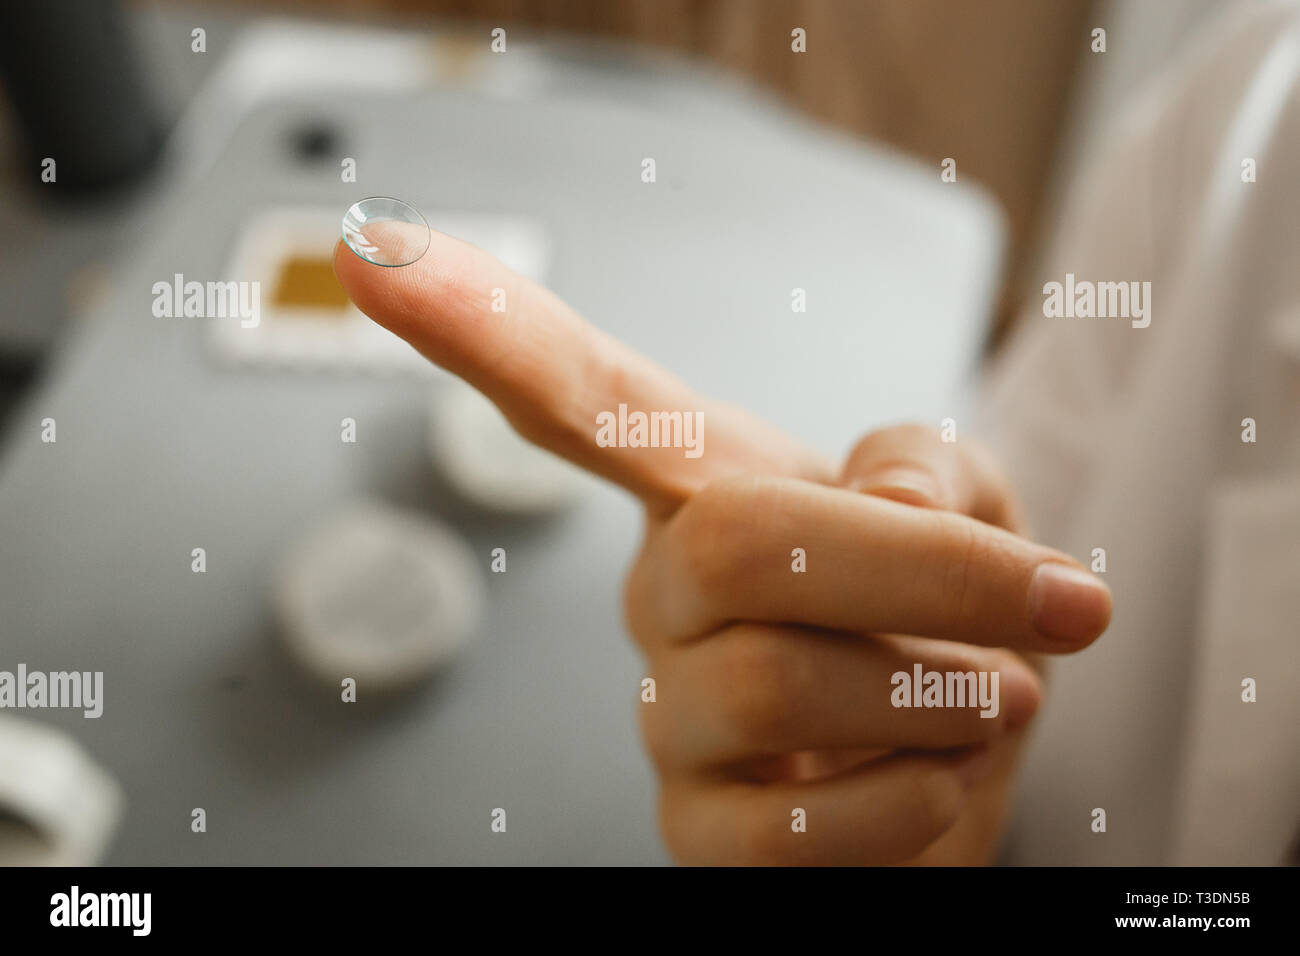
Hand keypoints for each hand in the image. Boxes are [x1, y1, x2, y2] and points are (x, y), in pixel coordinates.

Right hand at [333, 231, 1111, 863]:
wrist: (961, 763)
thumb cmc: (945, 620)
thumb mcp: (973, 505)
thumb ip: (928, 471)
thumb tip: (882, 518)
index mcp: (708, 493)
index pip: (584, 403)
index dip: (487, 330)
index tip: (379, 255)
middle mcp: (659, 596)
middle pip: (733, 544)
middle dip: (925, 571)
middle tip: (1061, 599)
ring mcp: (666, 716)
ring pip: (771, 687)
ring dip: (936, 693)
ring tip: (992, 698)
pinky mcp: (695, 833)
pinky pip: (794, 825)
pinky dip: (917, 800)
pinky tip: (932, 781)